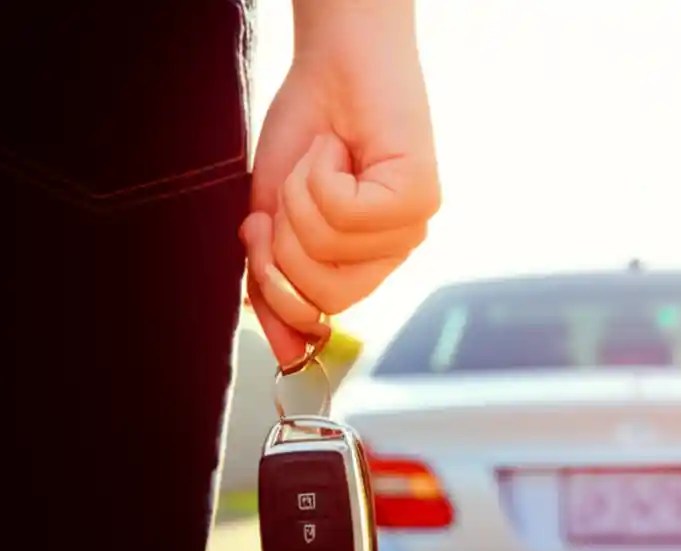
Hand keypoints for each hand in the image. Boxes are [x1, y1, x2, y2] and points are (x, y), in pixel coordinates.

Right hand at [241, 0, 438, 367]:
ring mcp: (412, 228)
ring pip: (327, 249)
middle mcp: (394, 252)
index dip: (274, 280)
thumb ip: (273, 284)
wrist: (331, 64)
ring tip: (322, 158)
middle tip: (291, 188)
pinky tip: (340, 146)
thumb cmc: (308, 133)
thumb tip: (286, 355)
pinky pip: (345, 212)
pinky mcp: (421, 197)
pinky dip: (322, 171)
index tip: (259, 230)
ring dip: (300, 194)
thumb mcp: (273, 218)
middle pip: (320, 295)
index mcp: (361, 263)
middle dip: (283, 242)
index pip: (315, 315)